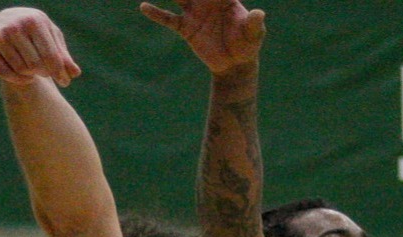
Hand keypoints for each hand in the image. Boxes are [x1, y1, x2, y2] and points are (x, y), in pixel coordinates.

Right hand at [0, 8, 81, 87]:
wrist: (9, 20)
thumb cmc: (37, 32)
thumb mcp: (53, 38)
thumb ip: (64, 56)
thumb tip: (75, 73)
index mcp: (34, 20)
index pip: (50, 56)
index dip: (59, 72)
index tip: (65, 82)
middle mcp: (14, 26)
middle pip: (35, 65)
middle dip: (44, 72)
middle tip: (46, 72)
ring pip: (20, 70)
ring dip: (31, 74)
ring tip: (34, 69)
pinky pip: (4, 73)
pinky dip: (17, 79)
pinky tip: (26, 77)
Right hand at [140, 0, 264, 75]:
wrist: (234, 64)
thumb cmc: (247, 44)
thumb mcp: (253, 35)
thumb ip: (253, 24)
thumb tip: (259, 14)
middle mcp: (207, 0)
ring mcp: (194, 12)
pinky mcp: (186, 27)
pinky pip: (168, 18)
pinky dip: (156, 13)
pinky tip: (143, 7)